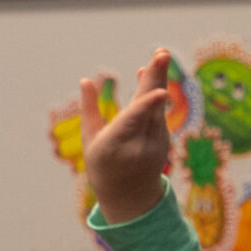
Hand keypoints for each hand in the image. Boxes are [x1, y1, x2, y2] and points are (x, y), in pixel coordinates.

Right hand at [78, 48, 177, 224]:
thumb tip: (85, 80)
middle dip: (156, 80)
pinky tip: (154, 71)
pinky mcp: (165, 139)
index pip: (133, 122)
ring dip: (158, 79)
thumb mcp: (90, 141)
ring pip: (158, 106)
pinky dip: (157, 90)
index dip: (147, 106)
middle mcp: (138, 144)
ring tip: (160, 54)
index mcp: (113, 147)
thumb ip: (89, 110)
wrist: (129, 196)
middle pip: (149, 108)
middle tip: (162, 55)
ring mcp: (155, 143)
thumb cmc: (102, 165)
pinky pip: (160, 110)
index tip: (161, 92)